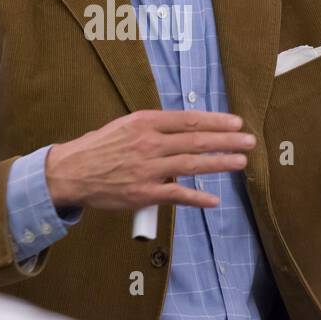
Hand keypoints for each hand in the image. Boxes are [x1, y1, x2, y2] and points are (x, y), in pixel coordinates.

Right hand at [45, 109, 256, 211]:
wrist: (71, 172)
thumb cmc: (99, 148)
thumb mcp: (125, 126)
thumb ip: (154, 128)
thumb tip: (185, 129)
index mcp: (145, 122)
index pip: (189, 119)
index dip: (216, 121)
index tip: (236, 122)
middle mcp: (149, 143)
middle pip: (196, 140)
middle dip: (227, 140)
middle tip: (249, 141)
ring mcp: (147, 169)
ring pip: (191, 165)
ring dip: (219, 163)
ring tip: (240, 162)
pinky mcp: (143, 194)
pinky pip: (176, 195)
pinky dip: (197, 199)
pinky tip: (213, 200)